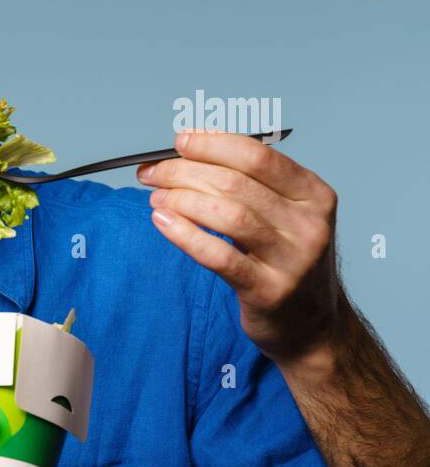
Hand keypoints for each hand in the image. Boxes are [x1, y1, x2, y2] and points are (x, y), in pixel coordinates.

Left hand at [138, 128, 346, 366]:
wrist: (313, 326)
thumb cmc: (286, 263)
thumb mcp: (284, 217)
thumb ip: (248, 187)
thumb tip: (187, 156)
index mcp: (314, 194)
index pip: (258, 156)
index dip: (213, 144)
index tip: (180, 140)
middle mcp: (309, 224)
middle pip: (235, 183)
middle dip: (185, 172)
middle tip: (153, 174)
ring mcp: (293, 259)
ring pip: (227, 215)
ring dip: (182, 200)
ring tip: (156, 198)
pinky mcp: (269, 291)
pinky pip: (218, 256)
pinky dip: (185, 235)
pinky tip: (162, 222)